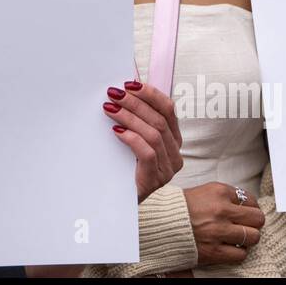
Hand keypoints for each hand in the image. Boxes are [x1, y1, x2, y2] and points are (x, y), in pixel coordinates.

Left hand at [103, 81, 183, 201]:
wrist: (119, 200)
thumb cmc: (125, 165)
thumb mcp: (132, 137)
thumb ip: (134, 116)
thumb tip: (125, 87)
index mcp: (173, 138)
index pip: (168, 109)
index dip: (150, 94)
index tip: (129, 84)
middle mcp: (176, 152)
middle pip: (159, 119)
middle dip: (135, 103)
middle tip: (114, 93)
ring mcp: (168, 168)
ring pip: (154, 134)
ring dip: (129, 117)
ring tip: (109, 109)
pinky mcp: (156, 179)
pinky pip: (148, 153)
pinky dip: (132, 138)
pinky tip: (116, 130)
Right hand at [183, 181, 264, 265]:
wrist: (158, 223)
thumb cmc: (179, 208)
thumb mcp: (204, 192)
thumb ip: (225, 196)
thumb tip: (247, 204)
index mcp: (218, 191)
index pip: (250, 199)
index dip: (250, 207)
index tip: (245, 211)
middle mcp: (221, 210)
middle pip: (257, 218)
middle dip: (253, 223)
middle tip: (245, 225)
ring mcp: (218, 231)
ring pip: (253, 237)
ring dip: (247, 238)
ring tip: (238, 237)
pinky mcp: (214, 250)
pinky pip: (241, 254)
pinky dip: (238, 253)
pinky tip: (229, 247)